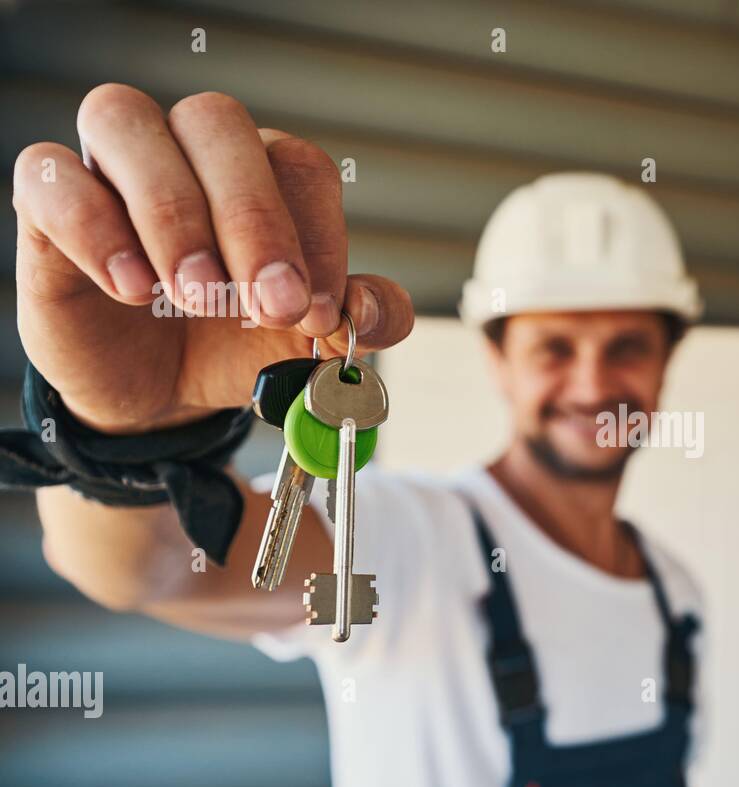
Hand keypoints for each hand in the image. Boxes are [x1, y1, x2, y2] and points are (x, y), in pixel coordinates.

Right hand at [11, 84, 413, 432]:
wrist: (158, 393)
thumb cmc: (235, 345)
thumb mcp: (307, 344)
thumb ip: (360, 322)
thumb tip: (370, 310)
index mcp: (265, 173)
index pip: (298, 166)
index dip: (316, 237)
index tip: (320, 313)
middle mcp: (188, 151)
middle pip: (216, 124)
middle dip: (252, 216)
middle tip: (272, 303)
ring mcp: (112, 169)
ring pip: (125, 121)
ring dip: (172, 211)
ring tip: (196, 295)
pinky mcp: (49, 204)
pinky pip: (50, 174)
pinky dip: (94, 225)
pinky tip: (130, 288)